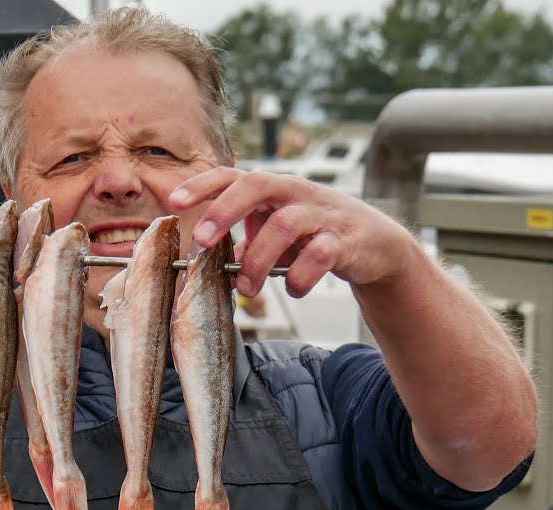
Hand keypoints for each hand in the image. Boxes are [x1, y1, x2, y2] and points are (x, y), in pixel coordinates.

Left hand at [168, 168, 418, 297]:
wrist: (378, 245)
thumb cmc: (318, 235)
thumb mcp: (278, 233)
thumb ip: (247, 242)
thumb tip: (210, 261)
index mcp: (275, 190)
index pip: (234, 176)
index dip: (203, 185)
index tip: (174, 202)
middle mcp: (297, 194)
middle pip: (258, 186)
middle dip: (225, 211)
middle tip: (202, 241)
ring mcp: (323, 214)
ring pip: (285, 225)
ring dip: (259, 259)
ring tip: (248, 286)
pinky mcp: (347, 240)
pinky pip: (319, 255)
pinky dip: (301, 277)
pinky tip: (294, 290)